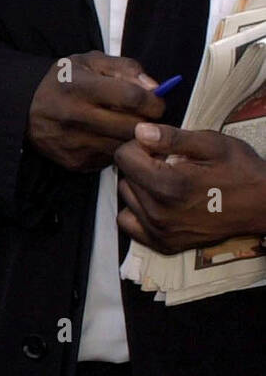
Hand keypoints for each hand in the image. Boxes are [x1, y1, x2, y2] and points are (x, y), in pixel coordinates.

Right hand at [26, 51, 164, 172]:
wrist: (25, 108)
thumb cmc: (64, 81)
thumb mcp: (89, 62)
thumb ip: (125, 67)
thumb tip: (154, 88)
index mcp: (78, 87)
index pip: (132, 98)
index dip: (153, 101)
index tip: (155, 101)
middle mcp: (74, 116)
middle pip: (133, 127)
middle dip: (148, 121)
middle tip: (144, 115)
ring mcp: (74, 143)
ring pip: (125, 146)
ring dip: (133, 138)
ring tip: (125, 125)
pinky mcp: (74, 162)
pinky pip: (111, 159)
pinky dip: (115, 149)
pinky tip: (106, 137)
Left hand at [116, 122, 265, 253]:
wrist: (265, 206)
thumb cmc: (241, 171)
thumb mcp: (212, 144)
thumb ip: (172, 137)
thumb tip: (139, 131)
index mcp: (168, 186)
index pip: (123, 157)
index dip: (139, 145)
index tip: (159, 148)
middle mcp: (160, 213)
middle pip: (124, 177)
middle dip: (141, 165)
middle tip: (170, 165)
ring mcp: (161, 232)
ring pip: (126, 198)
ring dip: (140, 187)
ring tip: (169, 182)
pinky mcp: (165, 244)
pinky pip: (130, 223)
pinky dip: (138, 211)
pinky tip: (159, 202)